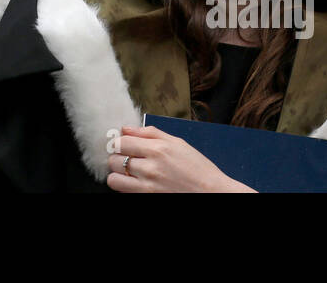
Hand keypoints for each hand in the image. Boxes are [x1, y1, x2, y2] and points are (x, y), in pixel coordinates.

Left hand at [106, 125, 253, 192]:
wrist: (213, 193)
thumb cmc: (199, 169)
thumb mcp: (178, 143)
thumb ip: (150, 133)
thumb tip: (126, 128)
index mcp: (158, 150)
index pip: (121, 142)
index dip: (119, 142)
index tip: (123, 144)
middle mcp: (150, 169)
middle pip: (114, 160)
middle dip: (117, 158)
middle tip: (127, 158)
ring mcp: (148, 187)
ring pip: (114, 180)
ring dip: (117, 175)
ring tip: (128, 173)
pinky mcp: (148, 199)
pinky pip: (124, 193)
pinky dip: (126, 187)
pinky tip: (136, 183)